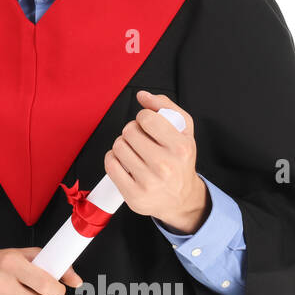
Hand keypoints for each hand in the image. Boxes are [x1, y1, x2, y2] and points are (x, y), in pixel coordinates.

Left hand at [104, 90, 209, 234]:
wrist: (182, 199)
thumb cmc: (180, 162)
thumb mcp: (184, 131)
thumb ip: (165, 107)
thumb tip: (142, 95)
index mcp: (180, 147)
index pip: (146, 118)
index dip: (142, 118)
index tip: (147, 125)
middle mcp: (165, 166)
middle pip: (129, 131)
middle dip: (132, 131)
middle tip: (140, 140)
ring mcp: (149, 182)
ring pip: (118, 147)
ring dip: (122, 145)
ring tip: (133, 152)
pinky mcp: (134, 195)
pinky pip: (110, 165)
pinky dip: (113, 159)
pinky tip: (124, 162)